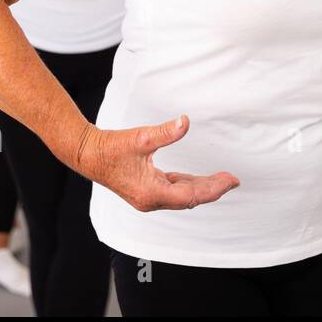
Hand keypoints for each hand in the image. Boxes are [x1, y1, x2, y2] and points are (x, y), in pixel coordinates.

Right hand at [77, 115, 239, 211]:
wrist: (87, 154)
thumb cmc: (110, 147)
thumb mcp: (140, 138)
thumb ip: (165, 132)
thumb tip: (185, 121)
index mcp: (151, 193)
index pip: (191, 196)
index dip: (214, 189)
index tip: (231, 180)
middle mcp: (151, 199)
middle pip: (190, 198)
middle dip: (213, 189)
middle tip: (233, 180)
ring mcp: (148, 196)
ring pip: (182, 195)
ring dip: (202, 187)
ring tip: (222, 179)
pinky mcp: (145, 189)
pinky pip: (173, 190)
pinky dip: (187, 184)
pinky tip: (196, 179)